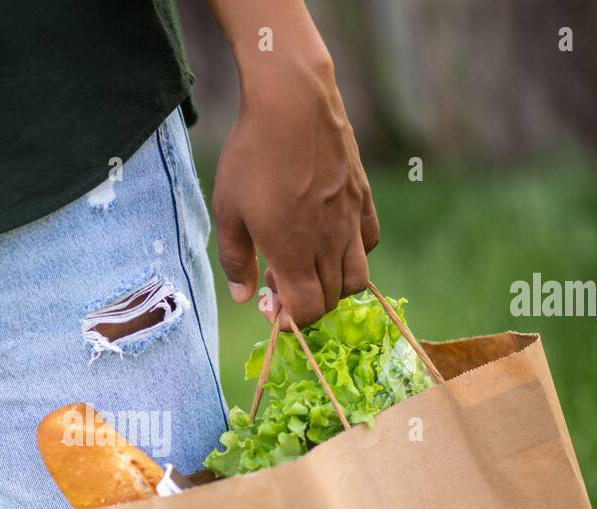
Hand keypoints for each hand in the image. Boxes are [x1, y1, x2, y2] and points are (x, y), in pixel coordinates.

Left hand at [207, 2, 378, 326]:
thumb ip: (235, 260)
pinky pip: (368, 242)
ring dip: (331, 284)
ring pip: (357, 278)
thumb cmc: (252, 156)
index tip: (269, 304)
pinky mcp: (363, 198)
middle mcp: (328, 242)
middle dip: (305, 302)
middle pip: (330, 299)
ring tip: (305, 263)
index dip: (289, 319)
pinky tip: (328, 237)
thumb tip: (244, 297)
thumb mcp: (228, 211)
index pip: (307, 310)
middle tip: (278, 279)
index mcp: (293, 251)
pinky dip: (352, 253)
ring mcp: (350, 220)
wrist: (292, 102)